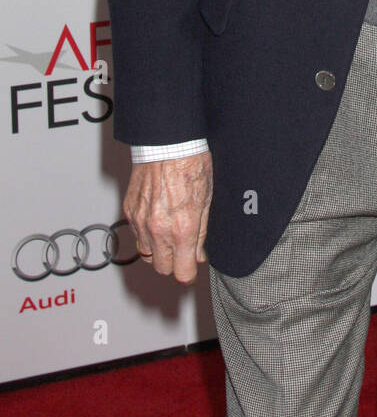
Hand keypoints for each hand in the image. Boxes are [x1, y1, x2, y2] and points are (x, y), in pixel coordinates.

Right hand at [124, 152, 212, 282]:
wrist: (167, 143)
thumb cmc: (191, 164)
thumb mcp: (206, 200)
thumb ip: (201, 233)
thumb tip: (199, 255)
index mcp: (182, 229)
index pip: (182, 273)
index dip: (189, 273)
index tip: (192, 268)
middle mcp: (158, 229)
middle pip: (162, 269)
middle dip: (173, 264)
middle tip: (182, 251)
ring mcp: (140, 221)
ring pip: (146, 254)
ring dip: (157, 250)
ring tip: (169, 234)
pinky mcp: (129, 211)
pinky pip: (136, 235)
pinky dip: (146, 234)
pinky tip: (157, 219)